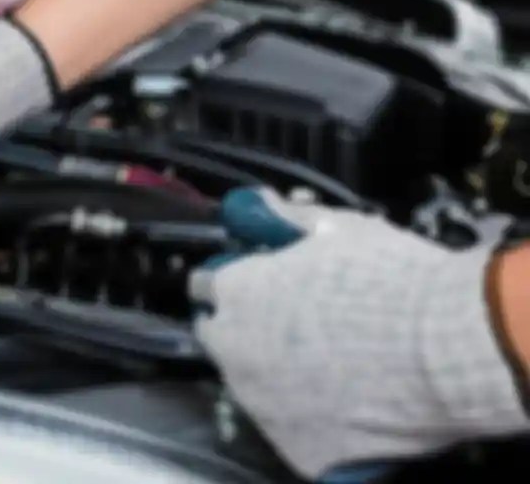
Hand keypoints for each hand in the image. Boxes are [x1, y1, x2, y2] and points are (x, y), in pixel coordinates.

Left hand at [190, 188, 528, 481]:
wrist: (446, 348)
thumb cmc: (390, 276)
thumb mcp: (338, 229)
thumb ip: (286, 219)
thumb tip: (255, 204)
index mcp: (236, 291)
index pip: (206, 286)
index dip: (234, 281)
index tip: (259, 282)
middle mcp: (233, 349)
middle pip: (220, 338)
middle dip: (244, 329)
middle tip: (295, 325)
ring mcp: (260, 404)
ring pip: (252, 387)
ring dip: (273, 374)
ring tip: (327, 366)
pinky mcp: (294, 448)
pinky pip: (291, 433)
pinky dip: (309, 420)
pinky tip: (343, 406)